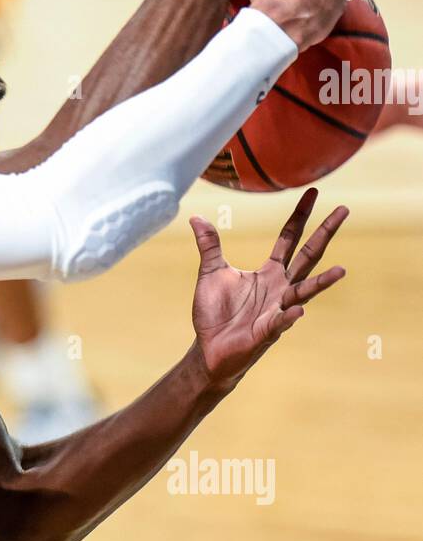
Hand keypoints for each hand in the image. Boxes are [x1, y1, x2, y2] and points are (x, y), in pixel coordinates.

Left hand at [190, 188, 347, 388]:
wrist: (209, 348)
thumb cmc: (215, 312)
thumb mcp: (211, 272)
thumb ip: (209, 245)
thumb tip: (196, 217)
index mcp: (269, 272)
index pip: (289, 238)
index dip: (300, 215)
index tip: (312, 192)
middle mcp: (280, 288)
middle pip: (307, 256)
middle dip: (325, 233)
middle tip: (344, 210)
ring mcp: (277, 309)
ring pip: (303, 292)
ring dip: (322, 283)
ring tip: (341, 270)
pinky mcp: (266, 332)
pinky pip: (281, 323)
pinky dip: (289, 316)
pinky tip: (298, 311)